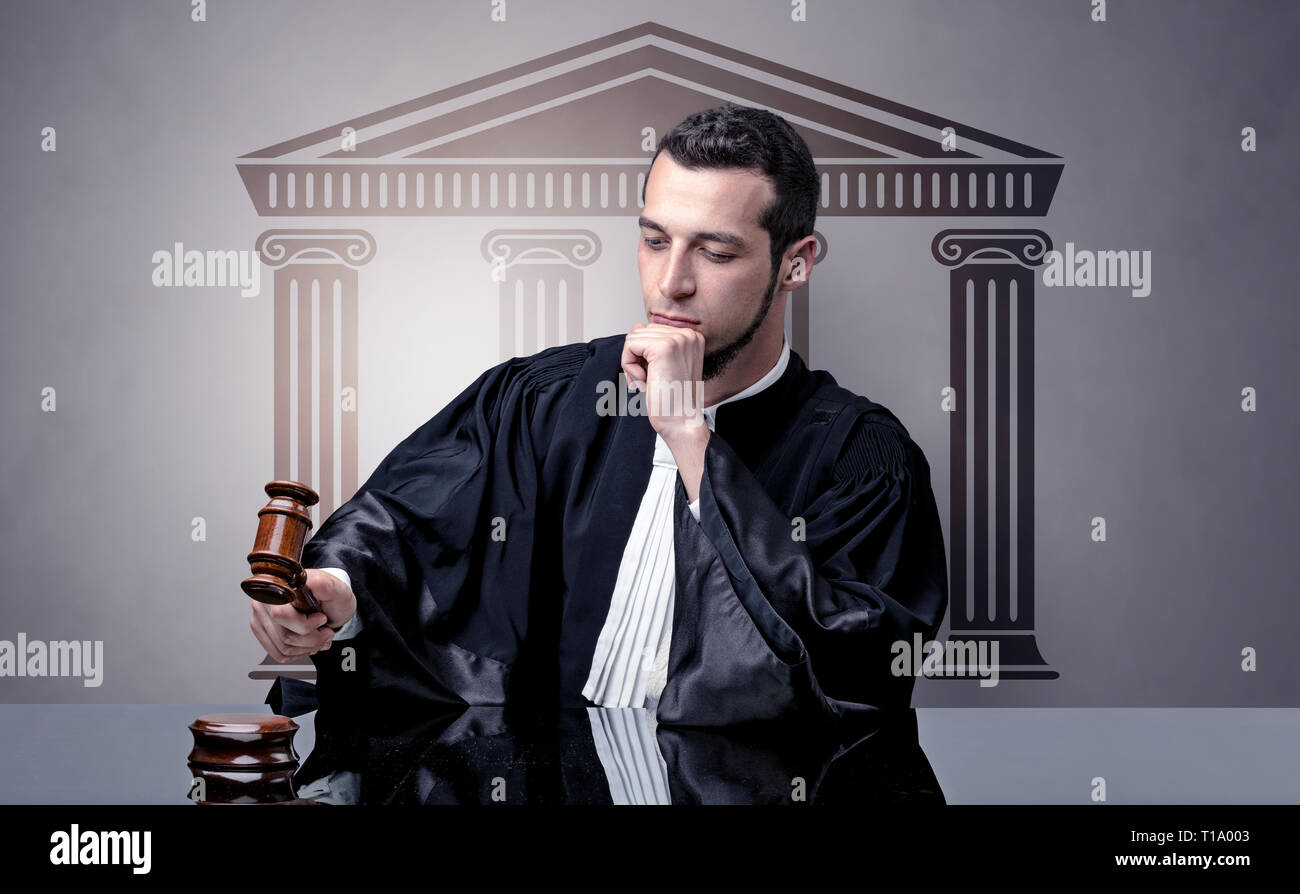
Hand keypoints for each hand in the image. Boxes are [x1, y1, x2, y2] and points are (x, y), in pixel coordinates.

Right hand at [248, 568, 356, 661]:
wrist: (328, 604)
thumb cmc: (331, 596)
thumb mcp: (335, 589)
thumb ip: (325, 586)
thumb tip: (312, 582)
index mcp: (279, 587)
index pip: (280, 615)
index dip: (305, 624)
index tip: (321, 619)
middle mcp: (265, 602)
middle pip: (284, 636)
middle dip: (312, 639)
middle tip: (326, 633)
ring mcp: (261, 618)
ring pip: (283, 648)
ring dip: (307, 648)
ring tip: (320, 638)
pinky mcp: (263, 632)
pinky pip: (278, 653)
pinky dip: (298, 652)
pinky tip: (309, 644)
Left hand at [621, 322, 706, 441]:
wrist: (682, 422)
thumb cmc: (673, 400)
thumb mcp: (665, 366)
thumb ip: (653, 343)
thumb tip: (637, 325)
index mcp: (692, 337)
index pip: (652, 331)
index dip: (645, 356)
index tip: (655, 377)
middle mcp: (688, 334)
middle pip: (641, 333)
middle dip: (637, 359)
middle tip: (649, 382)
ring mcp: (677, 339)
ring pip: (633, 339)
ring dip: (633, 364)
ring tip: (648, 382)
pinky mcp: (663, 347)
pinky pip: (630, 345)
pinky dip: (629, 366)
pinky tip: (644, 381)